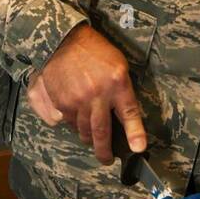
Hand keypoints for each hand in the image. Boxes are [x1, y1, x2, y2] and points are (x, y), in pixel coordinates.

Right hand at [25, 23, 146, 164]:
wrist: (63, 39)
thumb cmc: (94, 50)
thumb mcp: (118, 64)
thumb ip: (123, 89)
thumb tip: (126, 117)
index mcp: (117, 82)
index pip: (129, 114)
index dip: (135, 133)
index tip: (138, 148)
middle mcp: (97, 94)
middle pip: (102, 131)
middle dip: (105, 151)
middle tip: (107, 159)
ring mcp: (77, 100)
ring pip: (83, 130)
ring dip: (88, 137)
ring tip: (91, 139)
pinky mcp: (61, 102)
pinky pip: (68, 123)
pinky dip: (73, 124)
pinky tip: (76, 119)